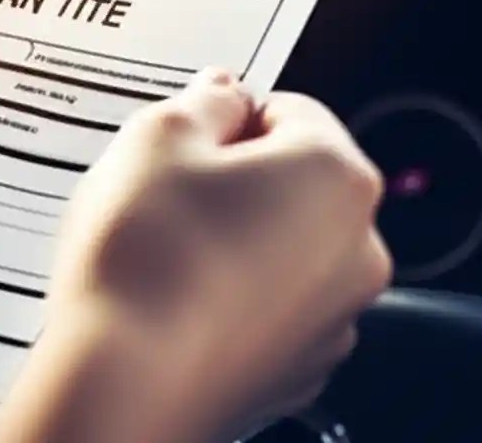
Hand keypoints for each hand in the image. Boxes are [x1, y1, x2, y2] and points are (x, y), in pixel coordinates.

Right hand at [0, 69, 390, 442]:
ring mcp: (332, 318)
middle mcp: (357, 250)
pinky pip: (267, 309)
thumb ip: (202, 101)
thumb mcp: (156, 138)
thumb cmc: (145, 260)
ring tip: (164, 252)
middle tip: (164, 195)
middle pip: (292, 182)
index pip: (289, 111)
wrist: (124, 385)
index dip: (225, 119)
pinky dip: (230, 298)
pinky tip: (175, 299)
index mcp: (337, 177)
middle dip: (232, 181)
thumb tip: (222, 95)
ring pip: (280, 248)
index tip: (182, 141)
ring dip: (232, 240)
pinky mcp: (296, 369)